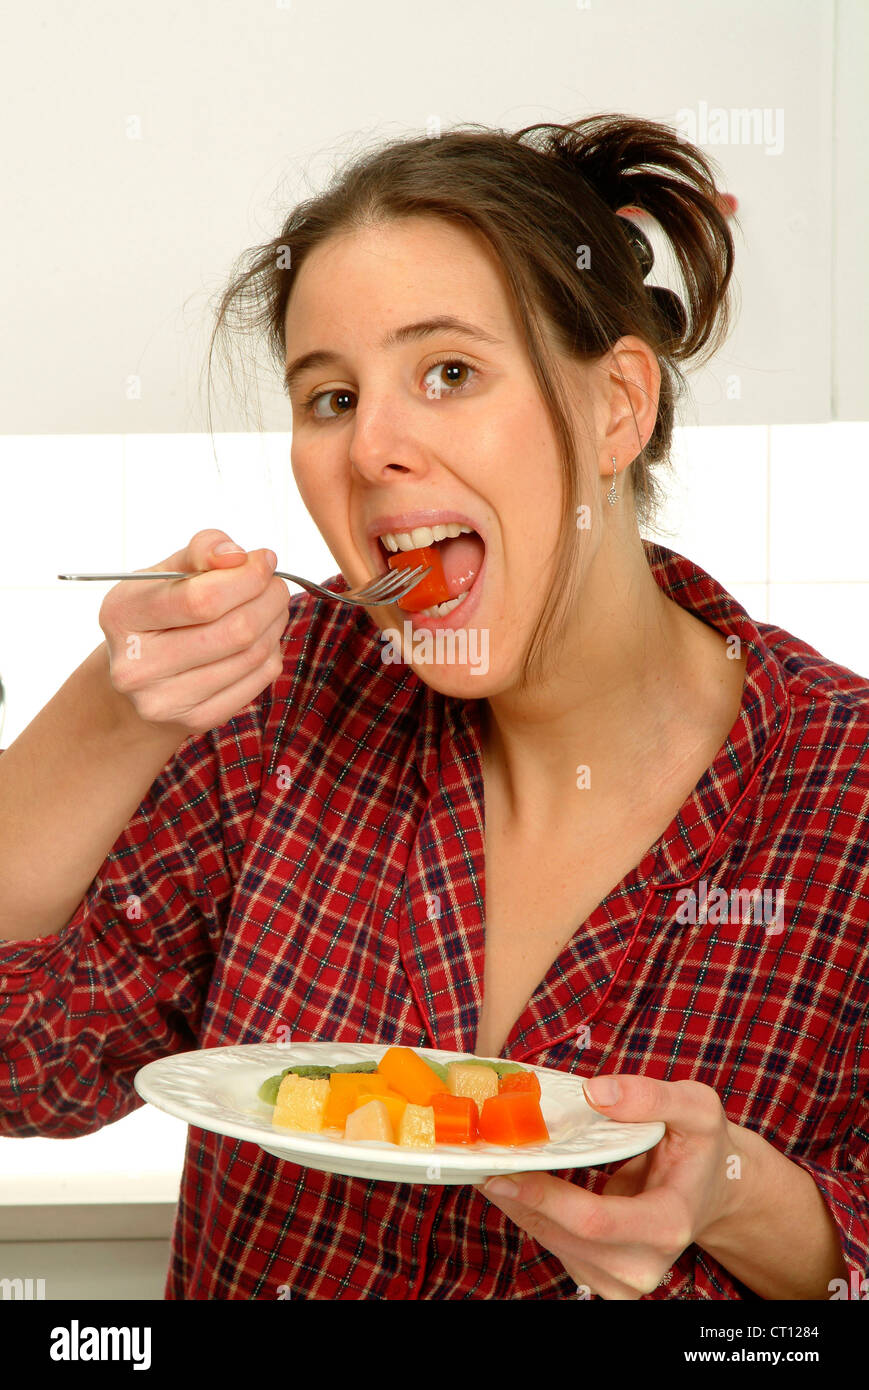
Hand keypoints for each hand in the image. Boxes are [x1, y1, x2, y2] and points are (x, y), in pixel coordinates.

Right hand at [100, 529, 289, 738]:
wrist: (140, 674)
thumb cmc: (159, 612)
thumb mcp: (166, 571)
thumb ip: (201, 551)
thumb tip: (238, 556)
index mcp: (121, 616)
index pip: (200, 599)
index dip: (247, 577)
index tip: (264, 561)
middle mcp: (136, 666)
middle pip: (234, 631)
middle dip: (269, 599)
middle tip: (276, 585)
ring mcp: (165, 700)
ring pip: (252, 655)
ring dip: (275, 623)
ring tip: (271, 607)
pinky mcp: (197, 720)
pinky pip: (259, 679)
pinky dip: (272, 652)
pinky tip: (261, 638)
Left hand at [473, 1073, 744, 1299]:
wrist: (710, 1188)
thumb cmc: (700, 1146)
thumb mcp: (695, 1107)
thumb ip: (652, 1096)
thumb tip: (595, 1092)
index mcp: (669, 1223)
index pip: (595, 1222)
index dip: (544, 1197)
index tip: (504, 1170)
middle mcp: (646, 1264)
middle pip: (564, 1235)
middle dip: (520, 1197)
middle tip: (484, 1160)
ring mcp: (623, 1279)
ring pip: (553, 1243)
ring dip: (520, 1205)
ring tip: (495, 1166)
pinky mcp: (604, 1278)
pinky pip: (556, 1245)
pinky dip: (533, 1213)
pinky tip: (521, 1184)